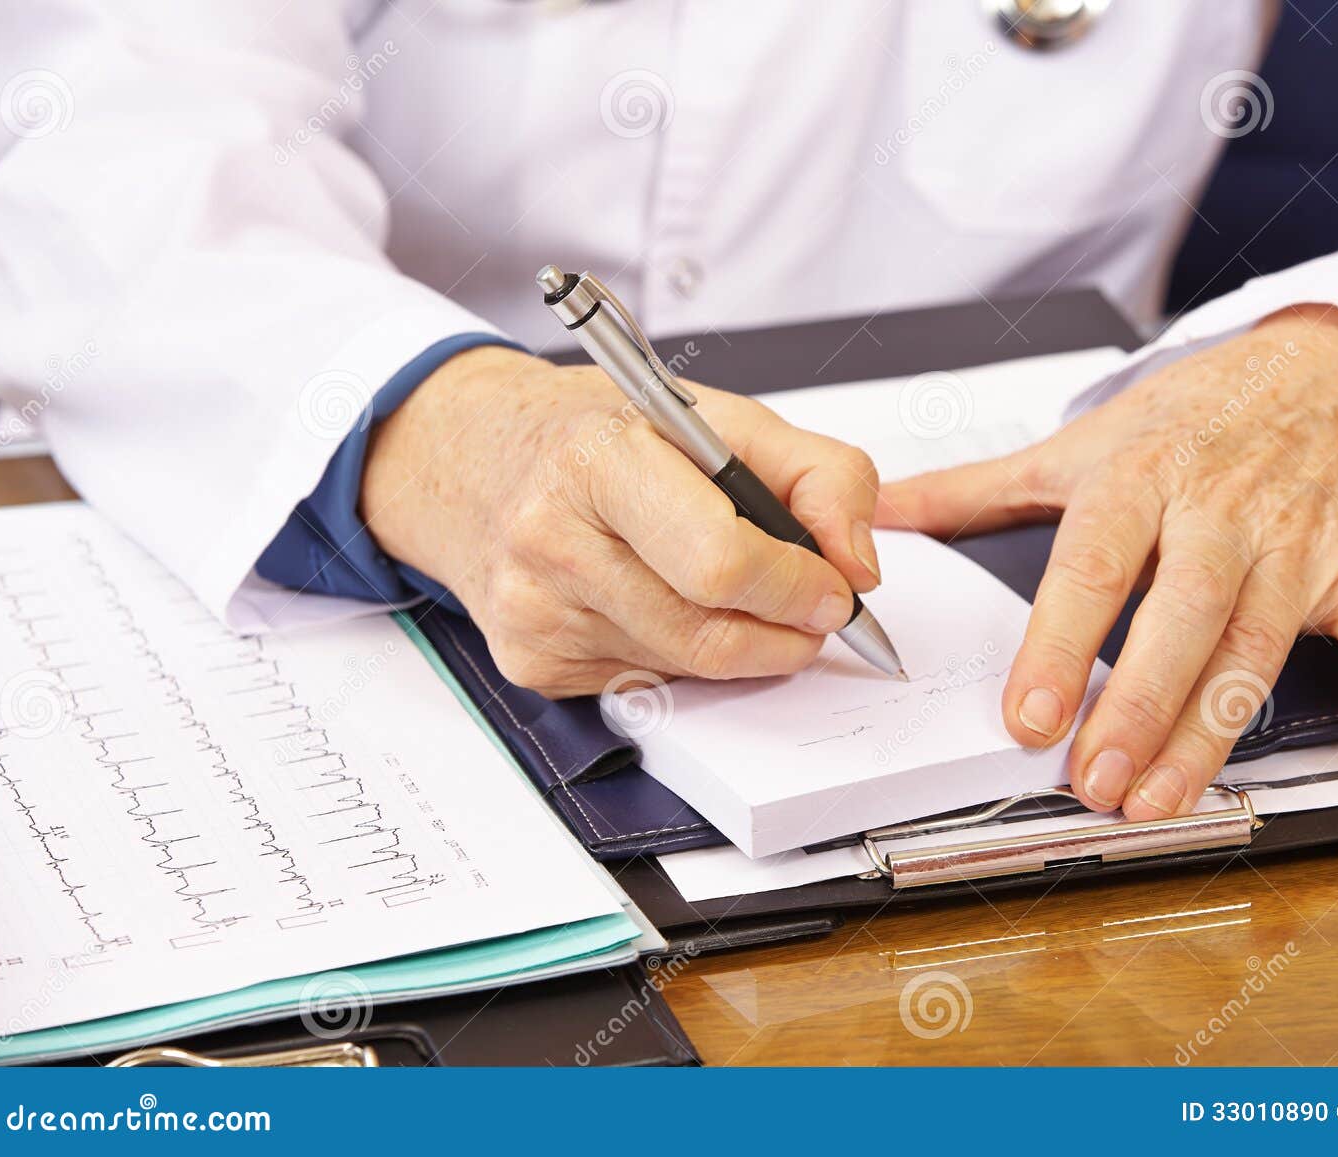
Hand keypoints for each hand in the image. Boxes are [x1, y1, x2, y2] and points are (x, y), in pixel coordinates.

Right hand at [361, 346, 880, 695]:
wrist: (478, 458)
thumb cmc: (604, 435)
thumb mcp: (722, 418)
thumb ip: (821, 476)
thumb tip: (859, 563)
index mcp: (599, 461)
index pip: (720, 562)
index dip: (796, 586)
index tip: (835, 587)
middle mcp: (552, 539)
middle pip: (709, 634)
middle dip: (787, 631)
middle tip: (814, 610)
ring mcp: (535, 612)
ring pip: (687, 669)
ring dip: (743, 647)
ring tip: (742, 597)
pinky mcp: (531, 663)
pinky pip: (648, 685)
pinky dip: (685, 658)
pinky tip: (666, 604)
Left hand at [879, 306, 1337, 820]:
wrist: (1330, 360)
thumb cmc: (1196, 415)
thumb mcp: (1081, 443)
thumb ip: (974, 490)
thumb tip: (880, 518)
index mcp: (1137, 479)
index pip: (1091, 567)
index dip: (1059, 645)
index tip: (1028, 715)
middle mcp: (1214, 510)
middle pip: (1175, 615)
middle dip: (1133, 706)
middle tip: (1094, 780)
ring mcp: (1292, 535)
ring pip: (1253, 641)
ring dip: (1213, 726)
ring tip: (1167, 795)